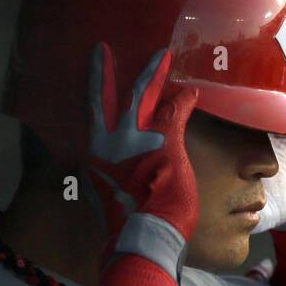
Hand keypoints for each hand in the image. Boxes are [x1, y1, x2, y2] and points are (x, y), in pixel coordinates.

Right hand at [81, 43, 200, 278]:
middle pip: (103, 99)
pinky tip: (192, 92)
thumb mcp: (107, 197)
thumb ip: (107, 178)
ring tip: (160, 55)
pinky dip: (184, 101)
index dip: (95, 101)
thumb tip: (107, 179)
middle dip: (101, 73)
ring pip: (141, 95)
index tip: (95, 88)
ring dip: (151, 74)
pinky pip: (175, 112)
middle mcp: (107, 143)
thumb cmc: (125, 225)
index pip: (93, 120)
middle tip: (100, 49)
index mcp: (93, 157)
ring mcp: (134, 138)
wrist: (140, 236)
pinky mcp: (163, 140)